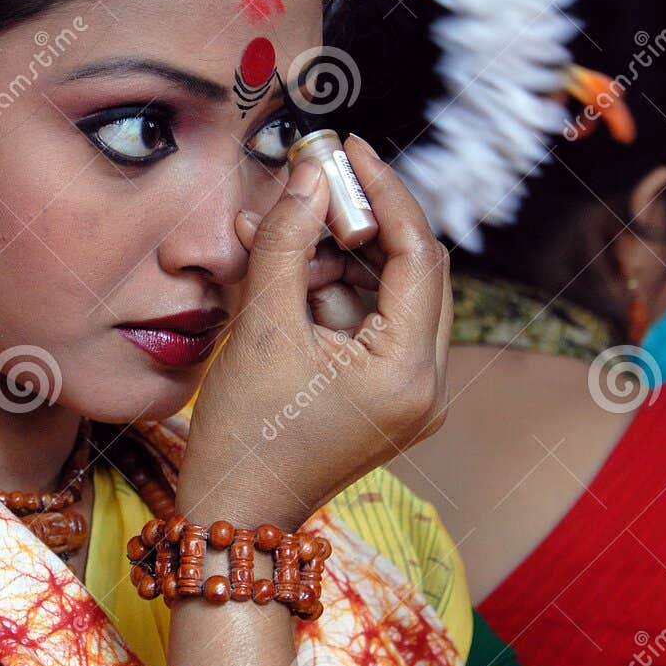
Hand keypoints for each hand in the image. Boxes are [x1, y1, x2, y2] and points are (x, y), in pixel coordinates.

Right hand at [178, 135, 450, 527]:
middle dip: (360, 221)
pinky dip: (332, 291)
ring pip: (389, 292)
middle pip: (413, 269)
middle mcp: (428, 383)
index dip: (384, 192)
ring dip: (337, 256)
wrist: (236, 515)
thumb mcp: (261, 329)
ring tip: (275, 235)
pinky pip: (372, 322)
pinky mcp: (388, 396)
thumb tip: (308, 175)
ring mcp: (412, 393)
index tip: (348, 150)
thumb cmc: (245, 436)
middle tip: (313, 182)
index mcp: (409, 371)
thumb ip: (286, 243)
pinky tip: (283, 271)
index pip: (418, 254)